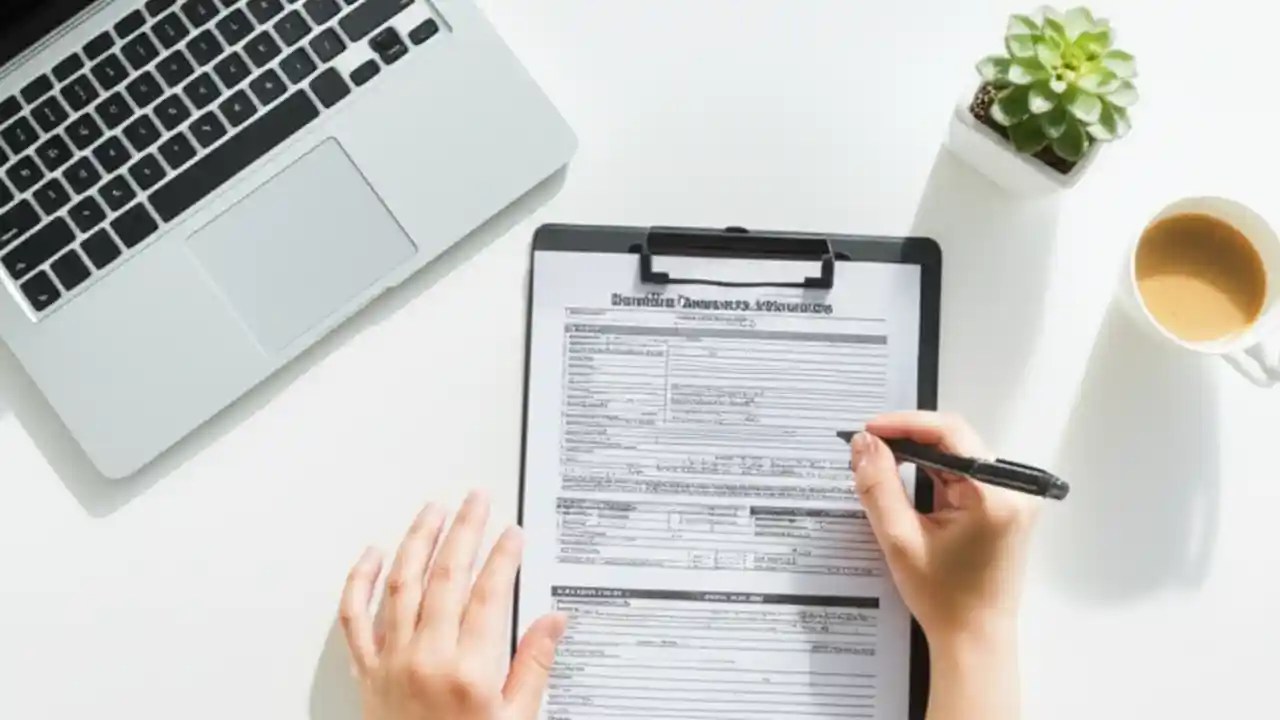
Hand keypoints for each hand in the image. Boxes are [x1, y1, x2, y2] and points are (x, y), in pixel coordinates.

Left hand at [339, 491, 566, 719]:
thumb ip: (534, 666)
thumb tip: (553, 621)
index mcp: (470, 671)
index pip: (489, 594)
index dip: (503, 557)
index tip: (513, 534)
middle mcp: (426, 658)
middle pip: (445, 576)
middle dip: (465, 530)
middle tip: (477, 500)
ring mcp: (392, 661)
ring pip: (401, 583)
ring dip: (418, 539)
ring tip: (433, 510)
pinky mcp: (367, 671)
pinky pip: (354, 617)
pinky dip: (360, 581)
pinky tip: (372, 554)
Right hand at [850, 412, 1037, 645]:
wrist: (974, 639)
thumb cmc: (944, 599)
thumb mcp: (900, 539)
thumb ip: (878, 486)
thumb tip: (865, 444)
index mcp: (996, 495)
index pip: (950, 433)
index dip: (905, 423)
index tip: (870, 430)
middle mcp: (1013, 490)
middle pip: (955, 440)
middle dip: (908, 438)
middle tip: (867, 447)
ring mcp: (1012, 498)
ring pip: (957, 455)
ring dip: (919, 454)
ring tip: (881, 463)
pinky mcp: (1003, 507)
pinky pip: (964, 474)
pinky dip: (933, 472)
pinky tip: (905, 478)